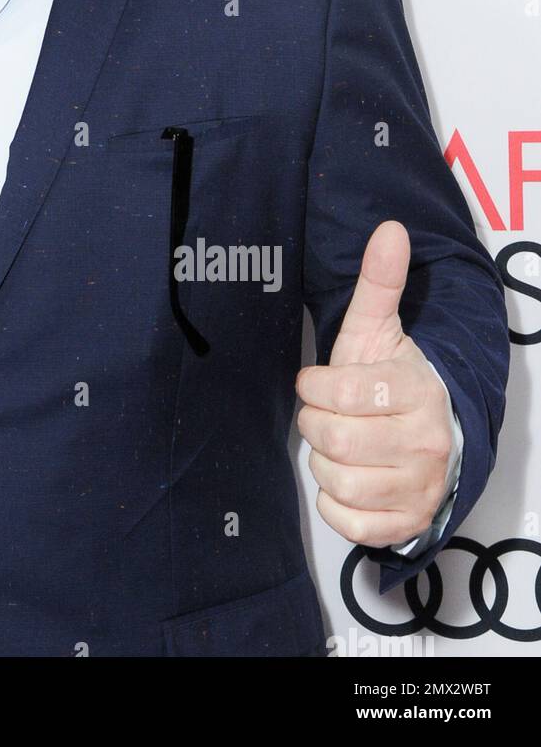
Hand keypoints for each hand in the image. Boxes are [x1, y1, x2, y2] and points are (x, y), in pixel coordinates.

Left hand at [295, 220, 451, 547]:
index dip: (315, 386)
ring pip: (337, 479)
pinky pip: (348, 522)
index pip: (338, 392)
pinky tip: (349, 476)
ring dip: (326, 461)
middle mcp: (425, 442)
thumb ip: (379, 281)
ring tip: (343, 443)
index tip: (321, 383)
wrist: (436, 435)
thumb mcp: (378, 329)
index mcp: (415, 390)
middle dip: (317, 423)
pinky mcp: (408, 524)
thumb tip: (390, 228)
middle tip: (331, 415)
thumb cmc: (392, 380)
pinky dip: (336, 504)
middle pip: (333, 438)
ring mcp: (420, 487)